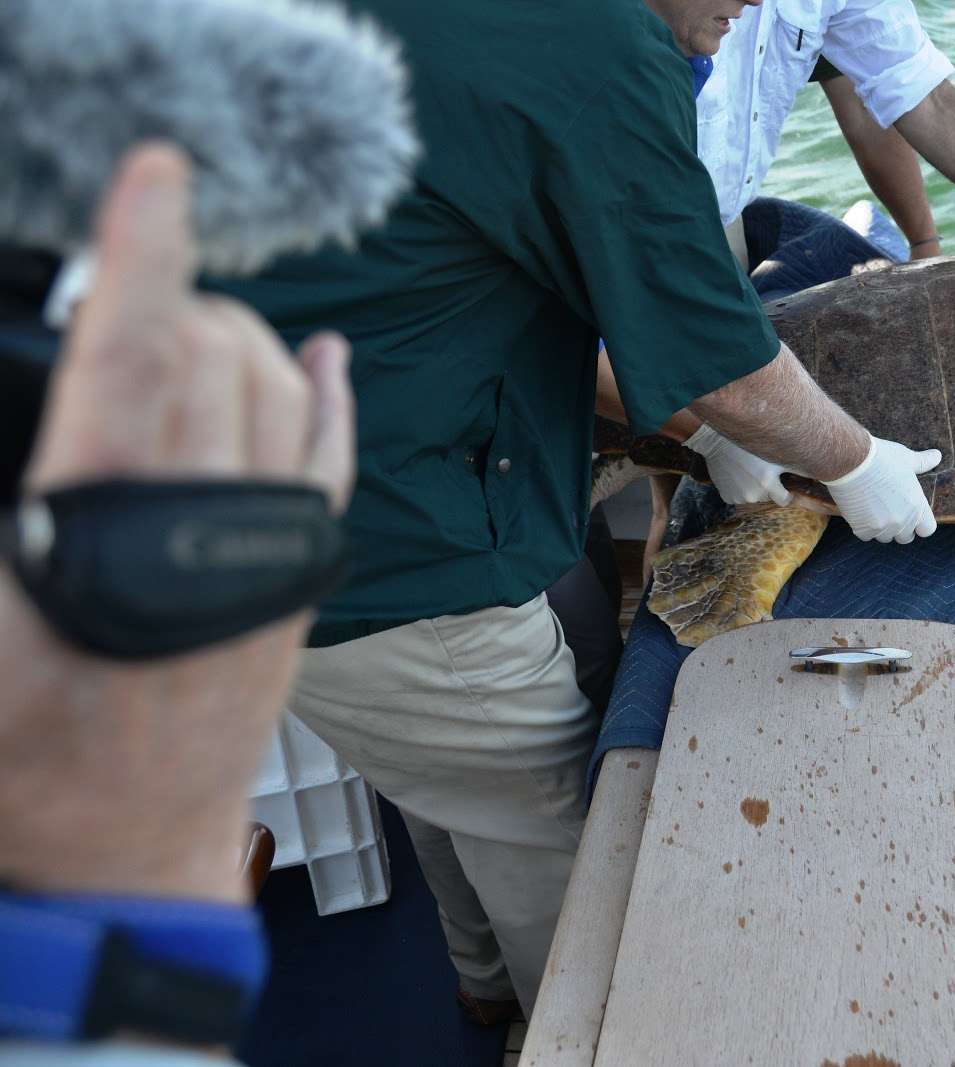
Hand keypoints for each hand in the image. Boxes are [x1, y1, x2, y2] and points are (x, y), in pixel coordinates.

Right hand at [0, 143, 355, 902]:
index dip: (143, 254)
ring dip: (237, 334)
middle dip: (169, 297)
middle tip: (121, 293)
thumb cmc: (21, 753)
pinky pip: (332, 457)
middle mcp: (209, 522)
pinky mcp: (305, 573)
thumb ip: (3, 504)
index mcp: (107, 526)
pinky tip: (320, 354)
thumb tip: (31, 419)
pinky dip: (326, 395)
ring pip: (280, 390)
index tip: (156, 175)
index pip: (135, 355)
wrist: (127, 844)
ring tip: (186, 323)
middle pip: (211, 354)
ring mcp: (271, 546)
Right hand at [685, 422, 791, 505]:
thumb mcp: (776, 453)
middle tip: (761, 470)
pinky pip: (738, 497)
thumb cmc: (749, 443)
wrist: (717, 440)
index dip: (785, 493)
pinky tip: (736, 474)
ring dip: (752, 488)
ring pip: (752, 497)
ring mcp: (738, 497)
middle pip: (767, 497)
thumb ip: (797, 466)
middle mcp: (753, 494)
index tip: (782, 485)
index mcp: (767, 483)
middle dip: (767, 487)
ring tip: (747, 470)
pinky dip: (738, 489)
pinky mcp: (726, 497)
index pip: (784, 501)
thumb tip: (819, 474)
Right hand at [823, 436, 939, 543]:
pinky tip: (860, 511)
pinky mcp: (864, 529)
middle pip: (906, 538)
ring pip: (885, 537)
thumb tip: (937, 456)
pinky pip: (866, 536)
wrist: (852, 461)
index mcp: (917, 506)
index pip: (927, 530)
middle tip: (889, 510)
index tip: (912, 517)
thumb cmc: (882, 457)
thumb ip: (923, 462)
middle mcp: (903, 520)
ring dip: (881, 528)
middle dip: (900, 528)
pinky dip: (863, 527)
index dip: (920, 525)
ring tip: (873, 508)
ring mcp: (883, 527)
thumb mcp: (906, 458)